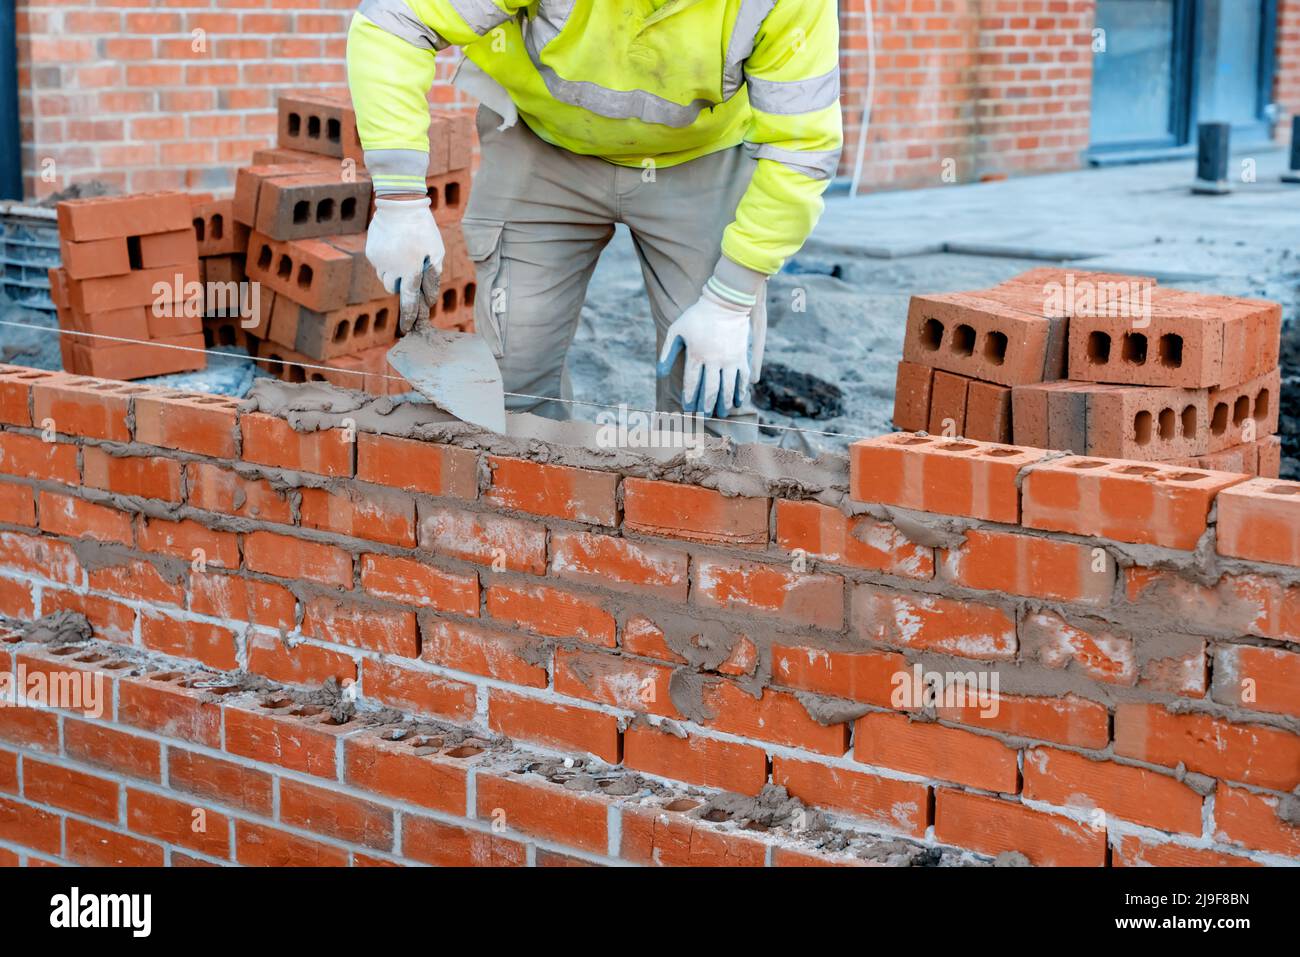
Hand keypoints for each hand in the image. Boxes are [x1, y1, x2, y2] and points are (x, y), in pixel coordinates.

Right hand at [366, 196, 444, 332]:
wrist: (399, 204)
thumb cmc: (423, 228)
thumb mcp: (437, 250)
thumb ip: (433, 273)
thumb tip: (428, 295)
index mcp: (411, 268)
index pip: (410, 299)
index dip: (409, 315)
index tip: (407, 328)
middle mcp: (391, 267)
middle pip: (393, 289)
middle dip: (401, 286)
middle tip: (409, 271)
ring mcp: (378, 260)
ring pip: (384, 278)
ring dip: (393, 274)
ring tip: (402, 255)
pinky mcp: (371, 252)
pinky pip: (378, 264)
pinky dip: (386, 261)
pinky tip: (394, 245)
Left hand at [656, 287, 751, 416]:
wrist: (725, 303)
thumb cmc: (697, 316)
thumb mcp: (677, 330)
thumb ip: (667, 352)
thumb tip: (659, 374)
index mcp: (696, 354)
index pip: (691, 383)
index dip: (689, 398)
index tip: (688, 409)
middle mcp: (714, 359)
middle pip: (709, 389)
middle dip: (705, 406)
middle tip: (703, 418)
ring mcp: (730, 359)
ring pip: (727, 387)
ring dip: (724, 403)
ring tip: (721, 413)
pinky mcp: (742, 357)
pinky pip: (743, 378)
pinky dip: (740, 391)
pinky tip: (738, 401)